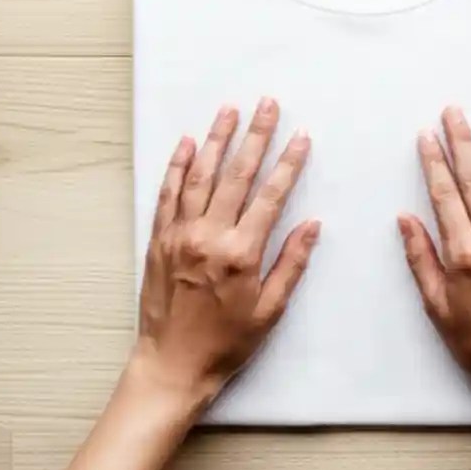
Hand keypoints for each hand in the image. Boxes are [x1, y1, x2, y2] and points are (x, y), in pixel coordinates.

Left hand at [136, 97, 319, 399]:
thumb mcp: (270, 309)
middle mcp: (208, 237)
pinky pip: (168, 194)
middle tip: (267, 105)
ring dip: (216, 140)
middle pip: (236, 175)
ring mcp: (179, 235)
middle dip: (255, 137)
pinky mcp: (158, 240)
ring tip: (229, 111)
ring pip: (200, 176)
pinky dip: (177, 166)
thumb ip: (291, 263)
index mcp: (241, 253)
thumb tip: (312, 225)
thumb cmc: (227, 342)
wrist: (172, 364)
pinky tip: (186, 143)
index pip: (271, 196)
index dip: (288, 163)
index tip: (301, 137)